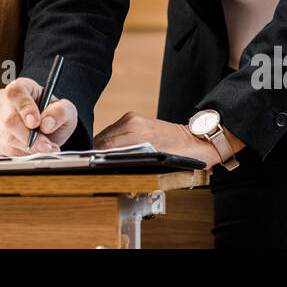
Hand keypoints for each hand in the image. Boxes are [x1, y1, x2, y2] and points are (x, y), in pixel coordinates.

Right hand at [0, 76, 77, 154]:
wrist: (47, 130)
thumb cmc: (53, 115)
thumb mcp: (67, 110)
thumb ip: (61, 112)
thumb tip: (47, 122)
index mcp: (21, 87)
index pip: (15, 93)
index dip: (25, 109)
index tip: (37, 123)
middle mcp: (3, 101)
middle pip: (9, 120)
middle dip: (30, 137)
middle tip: (46, 145)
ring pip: (7, 138)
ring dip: (28, 148)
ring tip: (44, 148)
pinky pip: (4, 151)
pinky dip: (22, 155)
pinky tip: (33, 152)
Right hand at [94, 112, 221, 168]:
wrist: (197, 139)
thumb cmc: (183, 155)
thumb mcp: (158, 165)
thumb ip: (133, 164)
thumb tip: (113, 168)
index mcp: (137, 134)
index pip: (105, 146)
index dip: (95, 157)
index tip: (89, 167)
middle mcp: (133, 123)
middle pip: (103, 139)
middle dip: (97, 153)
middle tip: (91, 167)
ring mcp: (132, 119)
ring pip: (107, 134)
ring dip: (102, 146)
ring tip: (98, 160)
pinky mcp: (134, 118)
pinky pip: (115, 130)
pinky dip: (110, 140)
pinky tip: (110, 150)